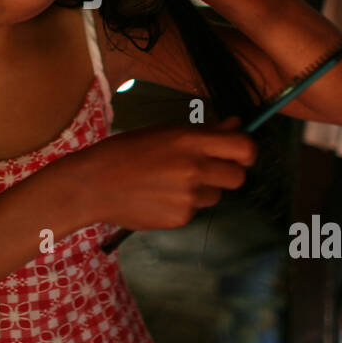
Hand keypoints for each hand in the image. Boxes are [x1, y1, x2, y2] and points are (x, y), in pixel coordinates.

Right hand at [59, 117, 256, 230]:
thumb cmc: (127, 151)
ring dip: (202, 190)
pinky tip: (160, 197)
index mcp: (190, 141)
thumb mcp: (164, 132)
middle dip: (228, 173)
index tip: (240, 154)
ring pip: (216, 196)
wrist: (94, 184)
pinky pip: (195, 211)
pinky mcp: (180, 219)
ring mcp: (188, 197)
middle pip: (238, 177)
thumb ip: (205, 133)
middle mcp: (194, 170)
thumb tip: (237, 124)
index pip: (244, 148)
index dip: (247, 152)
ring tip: (171, 183)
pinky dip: (183, 205)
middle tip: (207, 170)